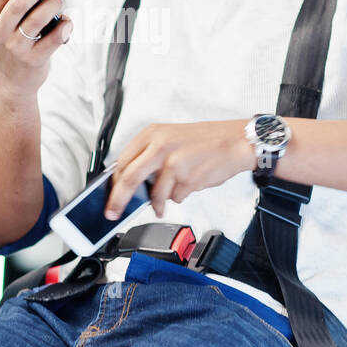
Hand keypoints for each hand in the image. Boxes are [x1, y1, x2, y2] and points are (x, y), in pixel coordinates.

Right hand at [0, 0, 71, 91]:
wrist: (13, 79)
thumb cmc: (6, 41)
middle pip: (19, 3)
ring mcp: (16, 48)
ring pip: (39, 18)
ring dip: (53, 4)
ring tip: (57, 0)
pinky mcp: (34, 60)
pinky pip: (55, 38)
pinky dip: (65, 25)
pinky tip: (66, 20)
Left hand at [105, 120, 253, 218]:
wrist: (237, 141)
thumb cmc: (205, 140)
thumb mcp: (170, 138)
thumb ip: (149, 156)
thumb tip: (130, 183)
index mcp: (152, 133)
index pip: (122, 161)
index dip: (114, 184)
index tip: (109, 198)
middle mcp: (160, 146)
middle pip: (129, 179)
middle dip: (119, 200)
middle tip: (114, 213)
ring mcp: (174, 163)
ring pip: (155, 194)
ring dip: (160, 202)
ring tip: (171, 196)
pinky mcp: (188, 178)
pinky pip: (175, 198)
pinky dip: (180, 196)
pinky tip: (190, 183)